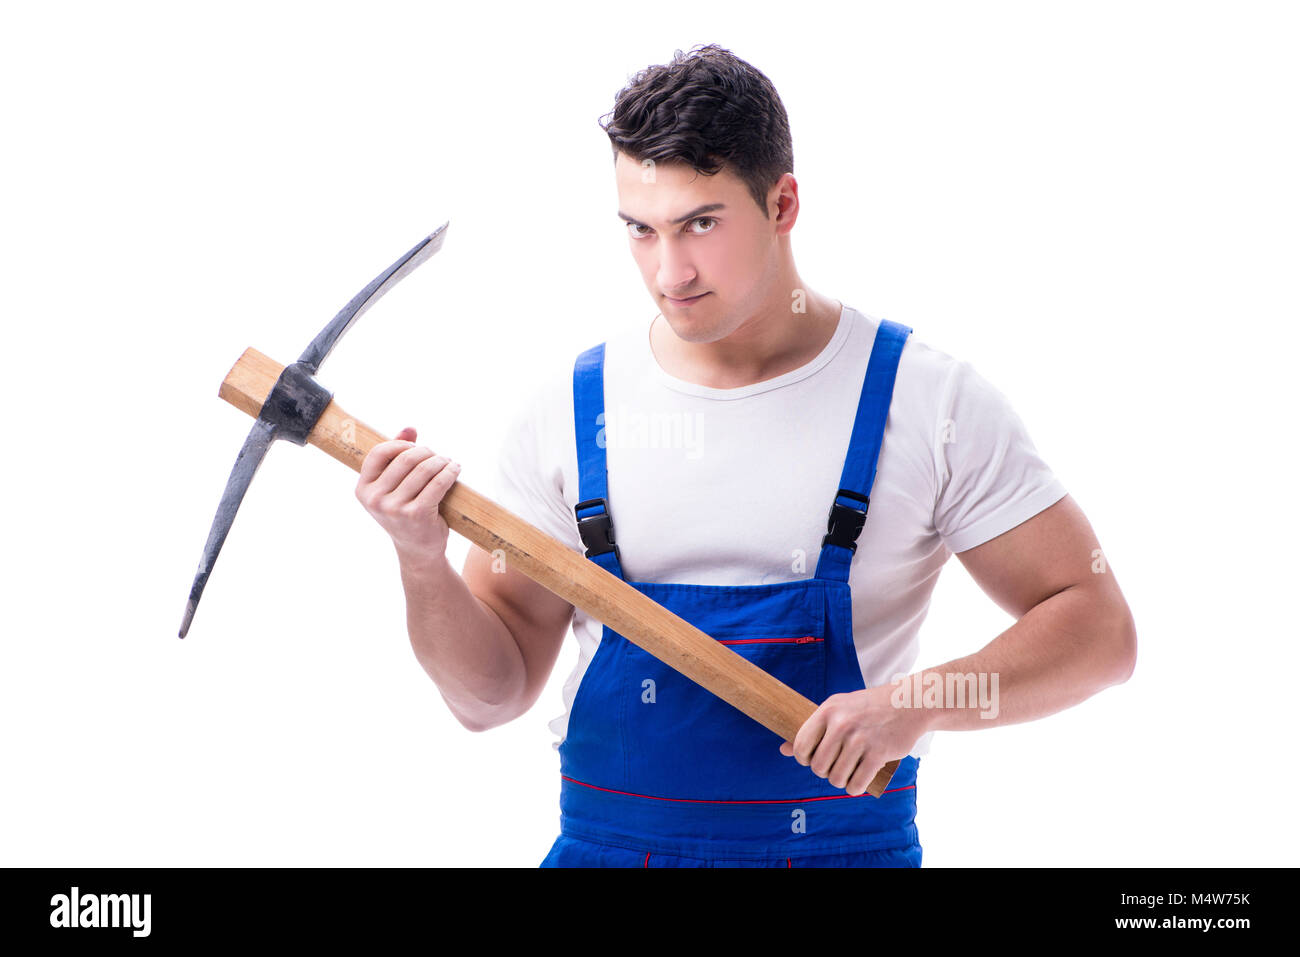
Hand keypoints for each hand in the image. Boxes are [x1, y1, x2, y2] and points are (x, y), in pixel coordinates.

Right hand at [355, 426, 460, 564]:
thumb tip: (410, 428)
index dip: (401, 445)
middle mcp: (375, 499)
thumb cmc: (405, 511)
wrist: (418, 549)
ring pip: (424, 469)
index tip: (417, 449)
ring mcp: (395, 508)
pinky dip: (450, 472)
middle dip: (427, 452)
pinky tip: (456, 470)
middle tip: (438, 457)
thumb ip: (397, 456)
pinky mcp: (417, 514)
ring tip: (449, 463)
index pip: (379, 452)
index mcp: (363, 489)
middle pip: (406, 458)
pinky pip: (438, 483)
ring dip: (442, 461)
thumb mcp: (394, 486)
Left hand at [779, 684, 925, 795]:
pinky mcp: (878, 754)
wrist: (907, 703)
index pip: (801, 746)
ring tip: (848, 774)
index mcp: (828, 710)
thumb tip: (783, 750)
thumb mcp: (838, 709)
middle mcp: (841, 724)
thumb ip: (813, 729)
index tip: (815, 759)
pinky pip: (856, 784)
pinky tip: (858, 782)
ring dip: (841, 782)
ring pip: (836, 778)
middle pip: (818, 767)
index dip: (804, 759)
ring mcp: (860, 739)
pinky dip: (855, 788)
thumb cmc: (868, 708)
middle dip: (825, 772)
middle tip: (836, 766)